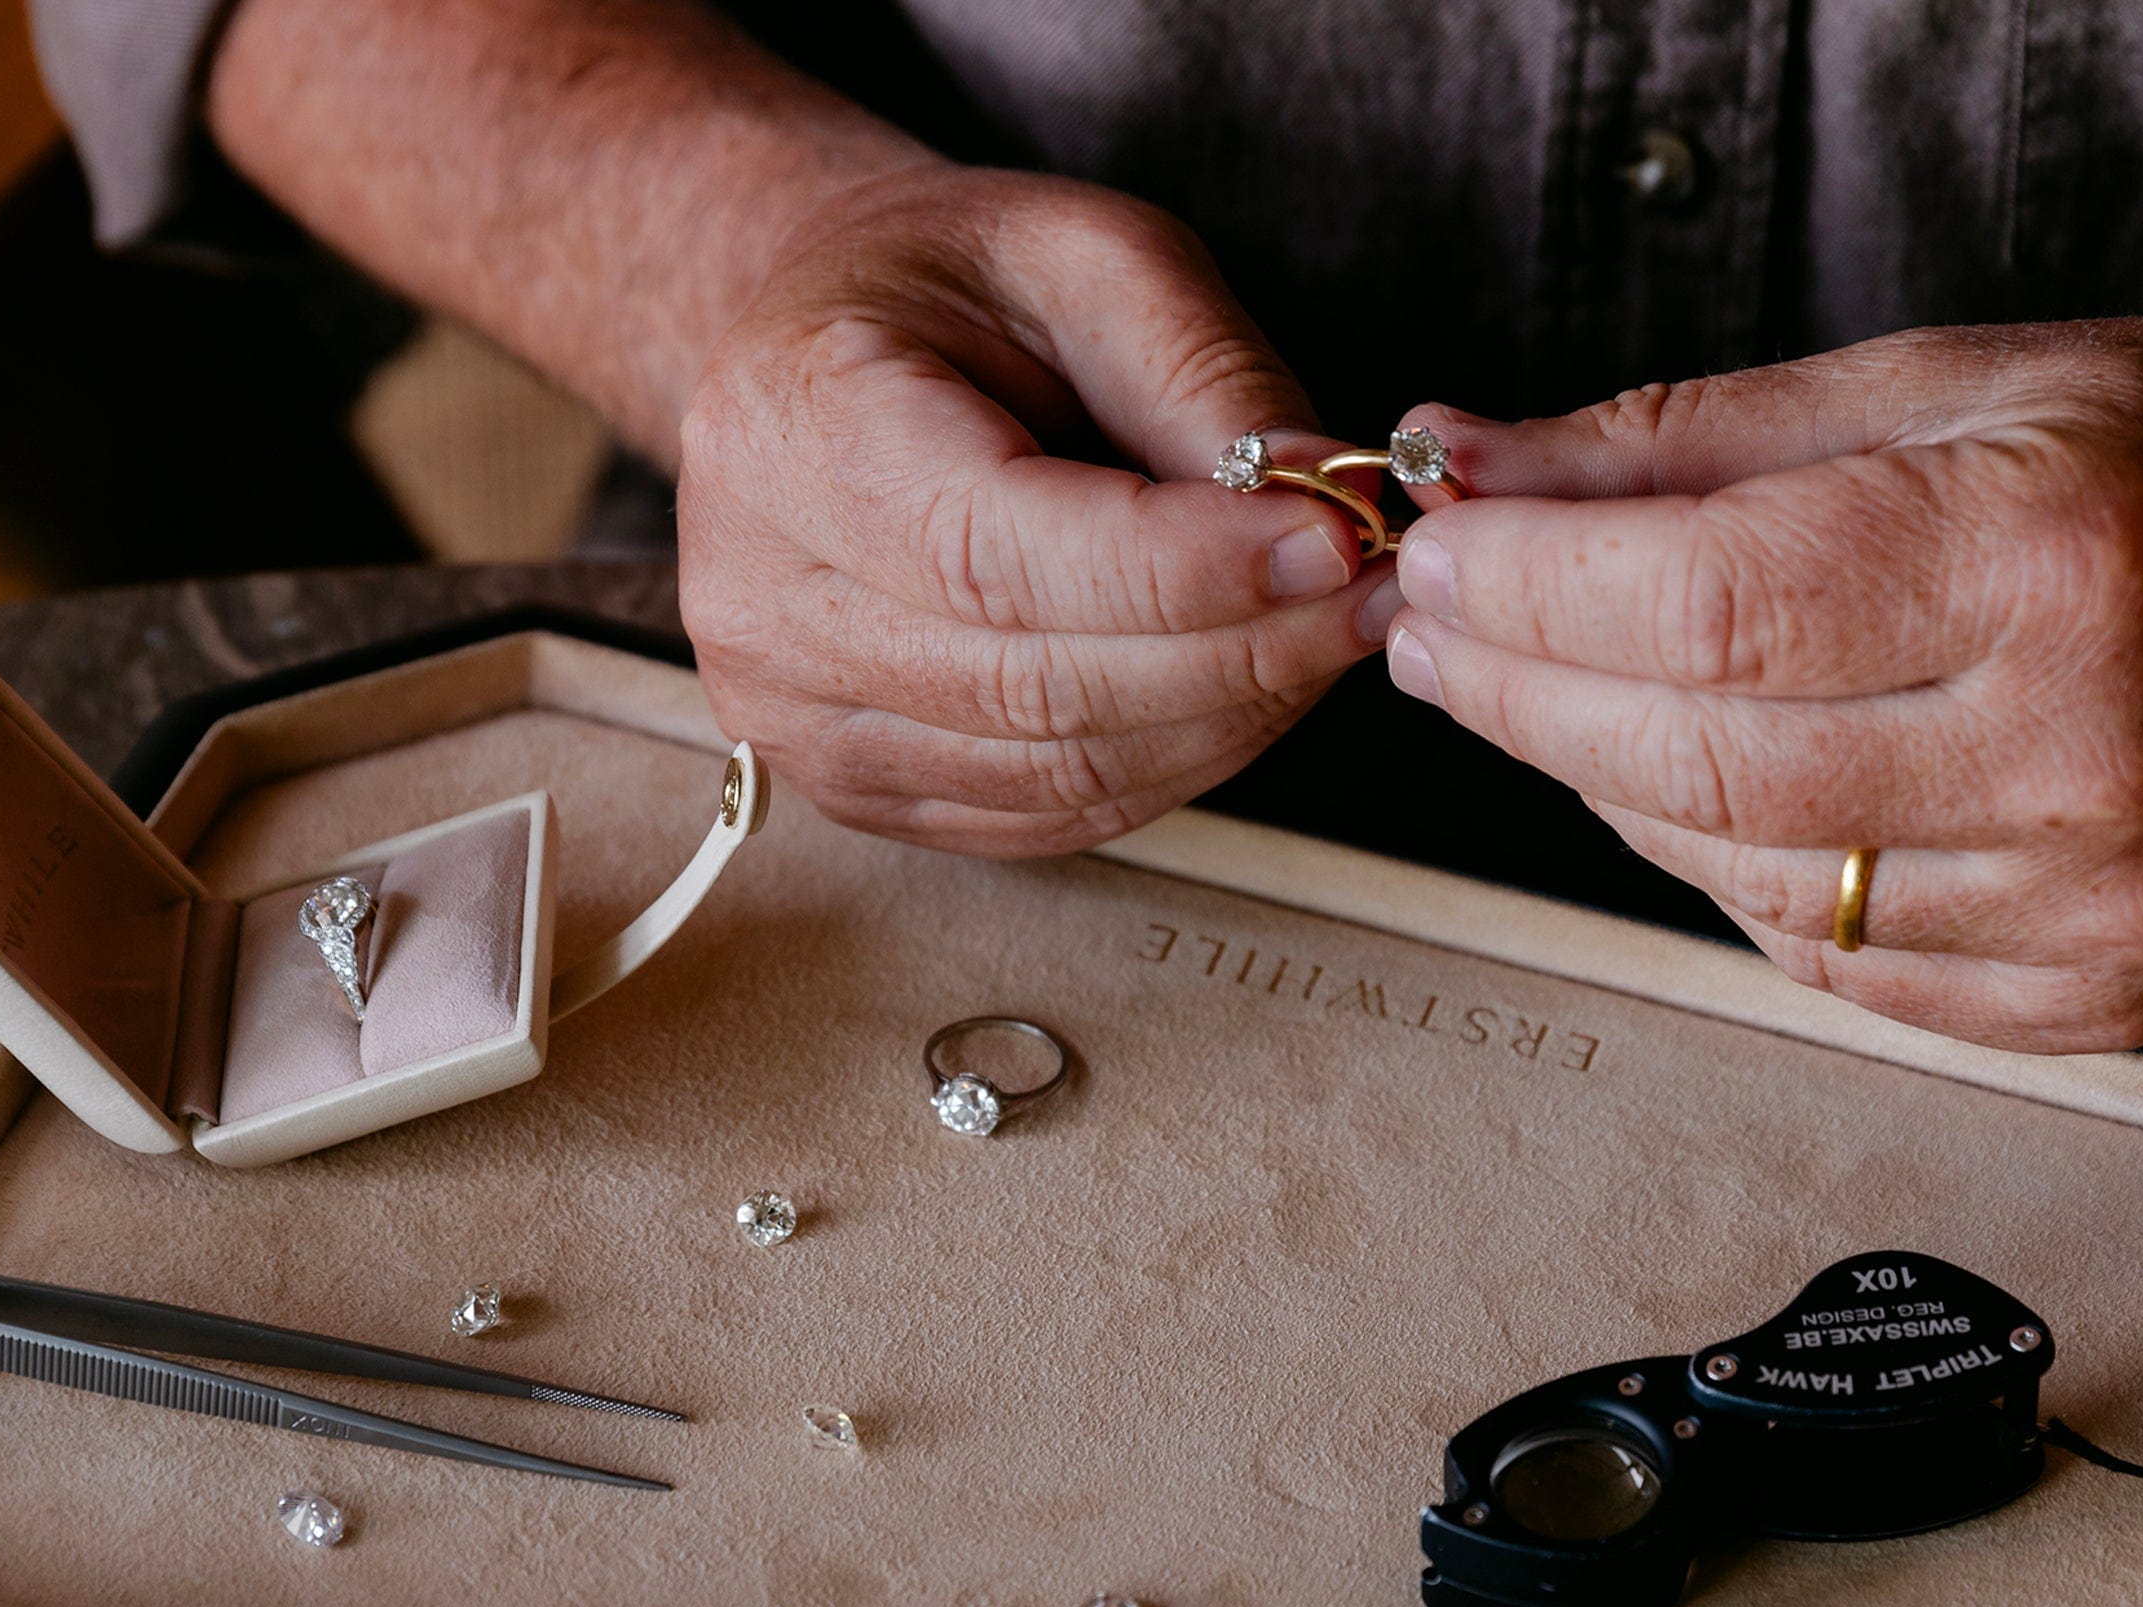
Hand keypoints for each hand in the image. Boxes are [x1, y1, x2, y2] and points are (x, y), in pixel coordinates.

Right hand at [676, 165, 1388, 854]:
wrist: (825, 354)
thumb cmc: (954, 289)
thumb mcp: (1088, 256)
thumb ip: (1204, 378)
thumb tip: (1332, 507)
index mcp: (795, 434)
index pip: (1001, 556)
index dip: (1188, 573)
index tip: (1339, 543)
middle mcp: (763, 599)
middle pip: (1038, 683)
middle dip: (1241, 651)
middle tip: (1379, 594)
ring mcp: (794, 714)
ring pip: (1057, 769)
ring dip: (1229, 718)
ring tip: (1333, 633)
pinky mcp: (854, 785)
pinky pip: (1047, 814)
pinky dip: (1176, 764)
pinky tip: (1249, 688)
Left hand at [1372, 319, 2142, 1050]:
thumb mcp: (1957, 383)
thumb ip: (1693, 438)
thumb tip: (1477, 471)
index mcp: (2053, 565)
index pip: (1708, 608)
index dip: (1529, 591)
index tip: (1437, 559)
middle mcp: (2085, 756)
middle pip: (1695, 762)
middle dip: (1517, 694)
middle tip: (1440, 631)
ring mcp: (2100, 907)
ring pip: (1740, 881)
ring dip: (1602, 785)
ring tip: (1556, 690)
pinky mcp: (2100, 998)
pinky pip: (1832, 966)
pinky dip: (1725, 876)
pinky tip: (1696, 792)